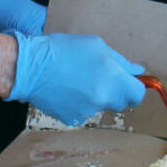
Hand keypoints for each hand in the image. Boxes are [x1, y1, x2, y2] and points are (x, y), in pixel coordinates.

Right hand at [7, 31, 145, 125]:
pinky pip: (84, 112)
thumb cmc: (62, 51)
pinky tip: (66, 89)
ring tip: (76, 79)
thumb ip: (120, 62)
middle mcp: (103, 98)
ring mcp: (88, 112)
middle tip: (98, 76)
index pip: (138, 94)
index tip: (127, 82)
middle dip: (114, 91)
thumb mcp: (96, 46)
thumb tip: (137, 71)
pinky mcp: (73, 119)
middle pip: (120, 102)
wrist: (29, 68)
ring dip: (95, 96)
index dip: (135, 87)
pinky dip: (79, 103)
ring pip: (100, 105)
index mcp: (113, 79)